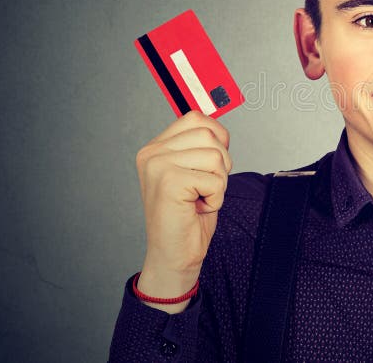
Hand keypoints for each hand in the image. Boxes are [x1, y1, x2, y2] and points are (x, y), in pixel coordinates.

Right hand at [134, 110, 231, 309]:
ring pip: (215, 155)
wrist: (174, 254)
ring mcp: (158, 165)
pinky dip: (216, 197)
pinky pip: (215, 179)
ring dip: (218, 182)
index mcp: (156, 147)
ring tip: (199, 197)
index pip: (197, 118)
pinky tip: (197, 208)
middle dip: (220, 164)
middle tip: (203, 187)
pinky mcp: (169, 181)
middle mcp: (152, 153)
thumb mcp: (194, 172)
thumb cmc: (187, 215)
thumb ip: (200, 146)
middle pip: (210, 134)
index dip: (216, 139)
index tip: (209, 165)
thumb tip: (218, 125)